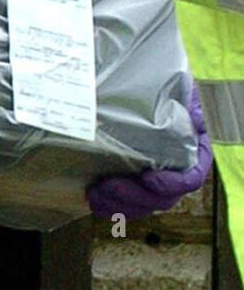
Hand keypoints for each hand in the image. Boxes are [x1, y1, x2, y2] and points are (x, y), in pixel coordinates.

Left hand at [86, 83, 211, 218]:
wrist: (150, 84)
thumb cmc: (167, 88)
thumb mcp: (181, 91)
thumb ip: (186, 104)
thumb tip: (193, 119)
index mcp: (194, 151)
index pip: (191, 178)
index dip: (172, 184)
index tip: (148, 178)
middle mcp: (178, 170)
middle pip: (163, 198)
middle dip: (135, 196)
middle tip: (109, 186)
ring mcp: (157, 179)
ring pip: (144, 205)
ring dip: (120, 205)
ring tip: (96, 195)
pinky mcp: (136, 182)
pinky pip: (129, 204)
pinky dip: (113, 206)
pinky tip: (95, 200)